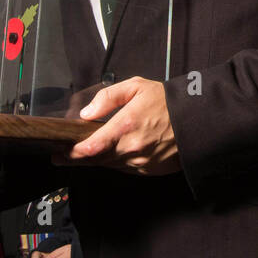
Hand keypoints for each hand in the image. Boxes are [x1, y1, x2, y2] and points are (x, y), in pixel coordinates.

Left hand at [57, 78, 179, 175]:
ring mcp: (142, 162)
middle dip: (78, 158)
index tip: (60, 152)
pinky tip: (114, 154)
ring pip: (111, 165)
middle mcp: (132, 148)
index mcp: (126, 126)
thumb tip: (86, 113)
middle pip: (97, 160)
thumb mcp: (137, 86)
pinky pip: (127, 169)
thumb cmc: (167, 101)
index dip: (73, 153)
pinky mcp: (150, 170)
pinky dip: (118, 162)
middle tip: (63, 156)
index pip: (91, 148)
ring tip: (85, 154)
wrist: (197, 119)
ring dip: (98, 160)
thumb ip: (108, 97)